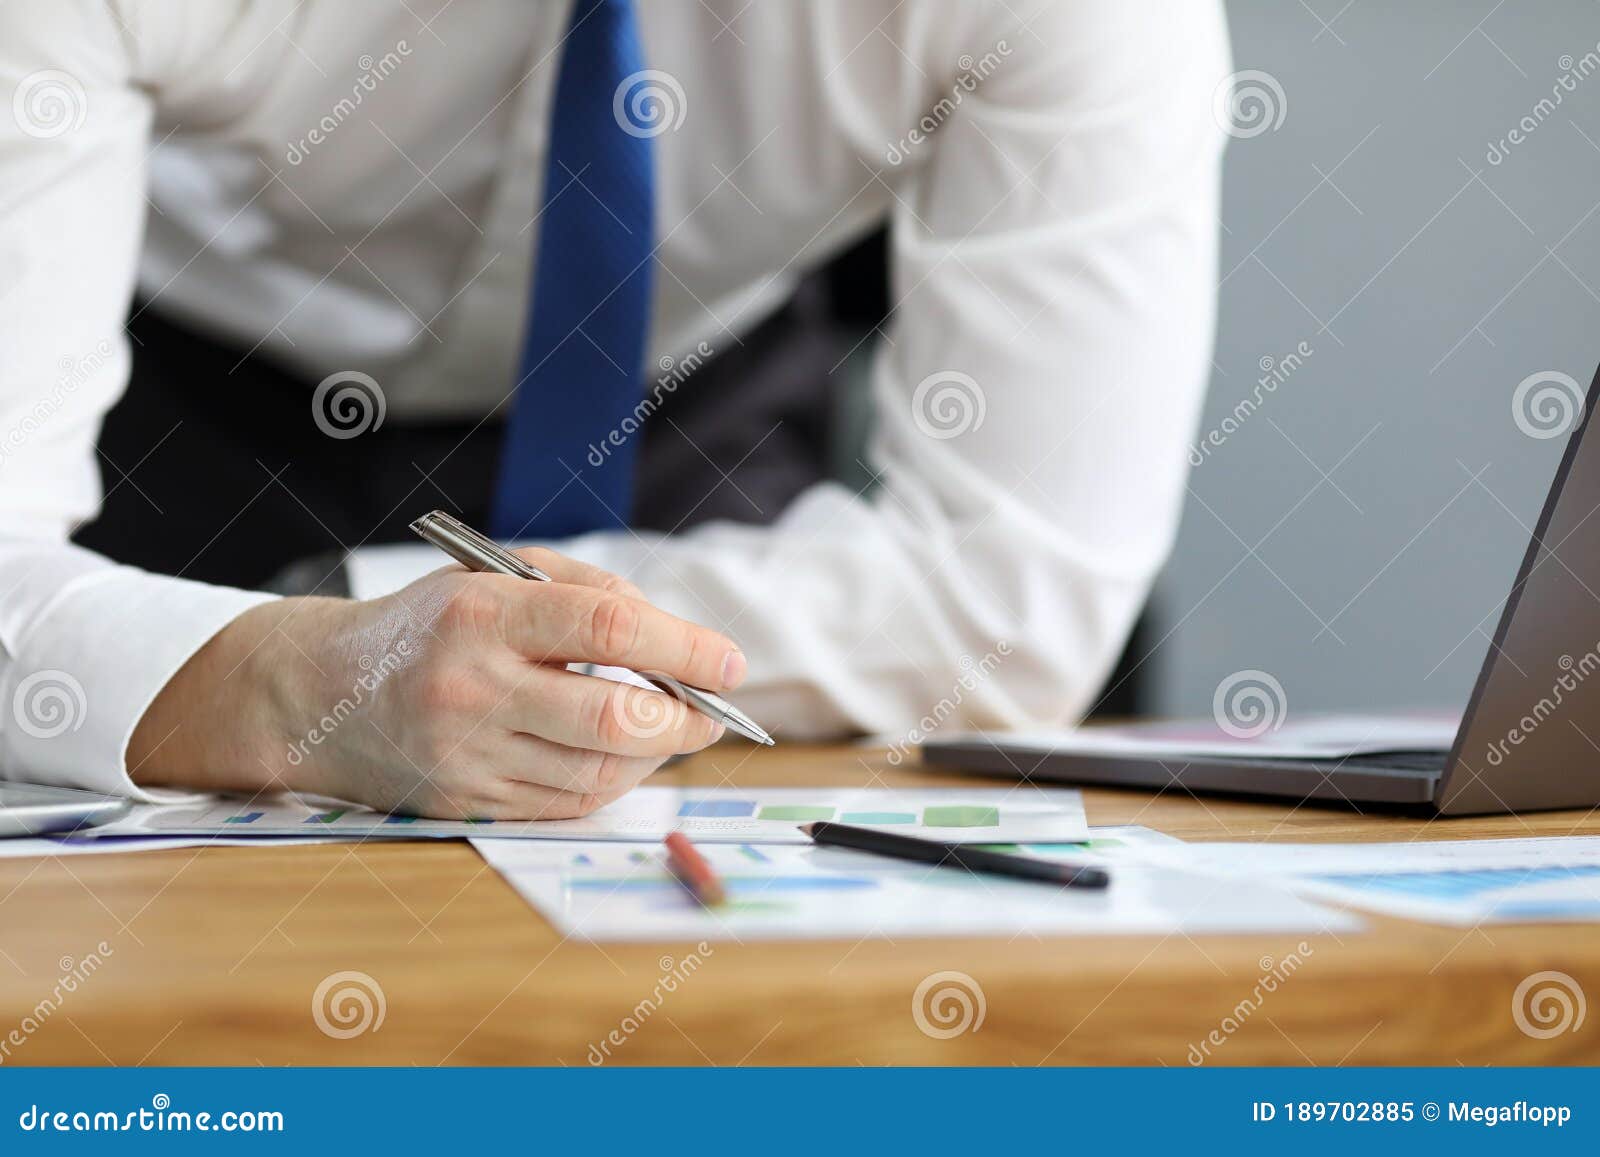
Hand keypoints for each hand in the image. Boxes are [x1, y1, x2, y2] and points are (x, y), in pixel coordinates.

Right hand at [130, 548, 745, 818]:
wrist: (319, 691)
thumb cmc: (428, 623)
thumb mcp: (496, 575)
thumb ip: (585, 592)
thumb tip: (672, 635)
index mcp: (482, 613)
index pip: (607, 629)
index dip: (684, 646)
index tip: (729, 660)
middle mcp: (473, 686)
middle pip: (613, 718)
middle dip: (686, 718)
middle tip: (715, 709)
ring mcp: (467, 752)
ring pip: (598, 770)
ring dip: (658, 754)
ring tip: (677, 728)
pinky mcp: (466, 798)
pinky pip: (567, 802)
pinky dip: (615, 780)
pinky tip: (629, 756)